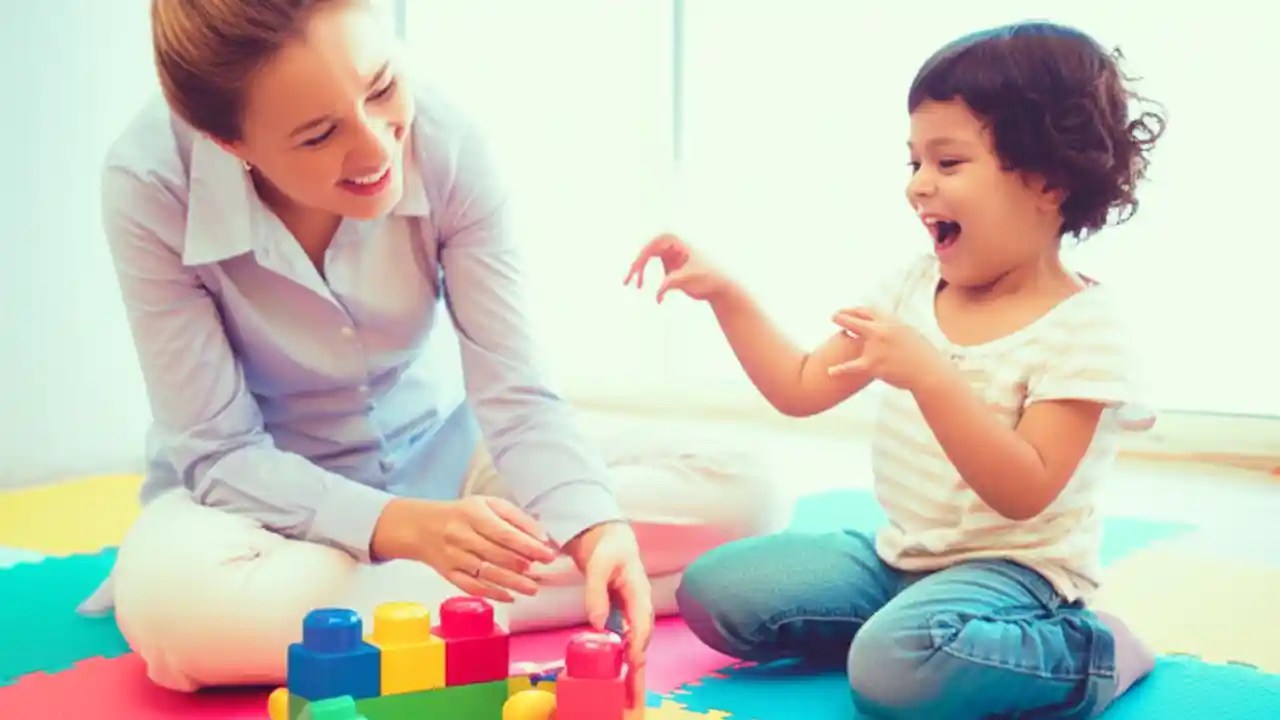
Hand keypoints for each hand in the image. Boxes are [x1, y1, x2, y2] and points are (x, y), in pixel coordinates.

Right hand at [370, 497, 556, 602]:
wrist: (421, 527)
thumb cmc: (462, 514)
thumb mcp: (488, 504)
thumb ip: (516, 518)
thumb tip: (541, 537)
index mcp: (473, 514)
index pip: (504, 533)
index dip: (528, 546)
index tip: (548, 554)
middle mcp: (462, 536)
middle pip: (496, 554)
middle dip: (522, 565)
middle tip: (542, 572)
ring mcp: (454, 557)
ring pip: (486, 573)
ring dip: (512, 583)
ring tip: (532, 588)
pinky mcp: (449, 574)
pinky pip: (471, 587)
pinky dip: (492, 593)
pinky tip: (510, 597)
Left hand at [563, 522, 652, 708]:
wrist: (609, 536)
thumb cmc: (607, 547)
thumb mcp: (598, 565)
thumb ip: (596, 593)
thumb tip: (598, 624)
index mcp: (638, 588)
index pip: (642, 620)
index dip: (639, 642)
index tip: (634, 660)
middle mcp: (640, 601)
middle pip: (644, 634)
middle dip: (641, 657)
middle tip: (634, 681)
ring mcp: (635, 606)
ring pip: (639, 636)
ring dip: (636, 656)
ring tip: (630, 680)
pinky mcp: (626, 611)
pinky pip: (630, 633)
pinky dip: (628, 649)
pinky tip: (622, 662)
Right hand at [624, 233, 732, 302]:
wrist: (722, 286)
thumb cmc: (709, 277)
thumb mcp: (690, 278)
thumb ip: (673, 282)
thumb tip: (658, 292)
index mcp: (675, 240)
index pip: (651, 247)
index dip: (640, 259)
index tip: (635, 272)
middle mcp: (670, 245)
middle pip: (646, 253)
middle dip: (636, 267)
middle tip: (627, 281)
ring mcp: (670, 255)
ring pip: (647, 262)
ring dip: (640, 274)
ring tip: (636, 286)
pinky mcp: (671, 267)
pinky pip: (655, 274)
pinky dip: (655, 286)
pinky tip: (659, 300)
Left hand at [828, 307, 948, 391]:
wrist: (929, 372)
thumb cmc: (924, 355)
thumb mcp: (910, 334)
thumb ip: (895, 328)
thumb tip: (889, 325)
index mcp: (892, 321)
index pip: (868, 311)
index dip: (855, 310)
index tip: (848, 310)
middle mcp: (881, 331)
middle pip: (855, 319)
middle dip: (842, 316)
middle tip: (833, 315)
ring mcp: (875, 347)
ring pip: (851, 340)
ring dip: (840, 338)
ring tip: (834, 338)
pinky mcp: (873, 364)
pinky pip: (852, 367)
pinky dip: (840, 370)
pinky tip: (830, 371)